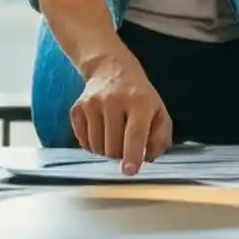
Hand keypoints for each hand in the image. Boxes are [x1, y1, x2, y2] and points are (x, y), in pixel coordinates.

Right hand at [72, 58, 171, 174]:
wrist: (110, 68)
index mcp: (139, 102)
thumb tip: (148, 158)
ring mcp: (92, 103)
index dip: (133, 155)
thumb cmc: (139, 95)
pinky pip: (83, 142)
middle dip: (121, 155)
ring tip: (114, 136)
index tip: (129, 171)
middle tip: (125, 143)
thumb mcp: (159, 110)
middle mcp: (113, 101)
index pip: (135, 134)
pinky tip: (101, 131)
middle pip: (114, 147)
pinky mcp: (77, 108)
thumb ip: (161, 137)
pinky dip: (93, 145)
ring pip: (97, 147)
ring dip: (106, 151)